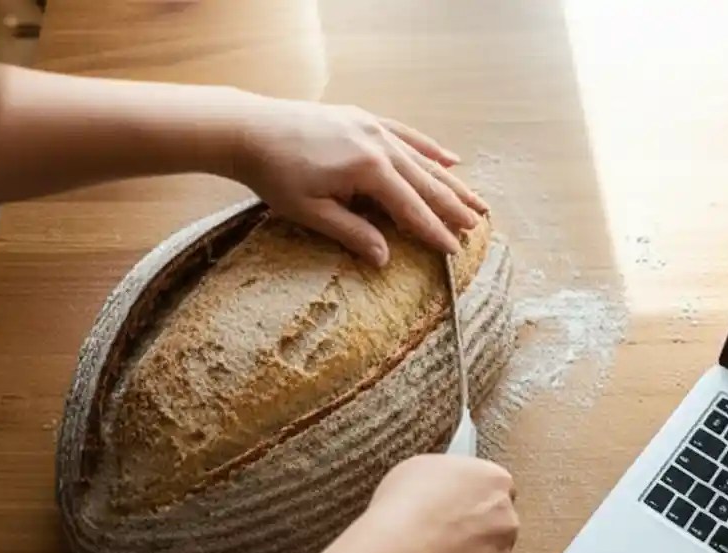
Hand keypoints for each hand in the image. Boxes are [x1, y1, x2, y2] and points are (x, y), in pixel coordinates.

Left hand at [230, 98, 488, 265]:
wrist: (249, 129)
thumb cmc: (275, 174)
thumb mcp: (311, 212)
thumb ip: (352, 233)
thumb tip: (384, 259)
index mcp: (368, 169)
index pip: (411, 208)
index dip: (434, 231)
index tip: (455, 250)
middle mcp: (379, 144)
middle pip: (427, 182)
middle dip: (454, 207)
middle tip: (479, 226)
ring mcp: (374, 127)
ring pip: (423, 160)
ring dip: (451, 181)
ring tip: (476, 200)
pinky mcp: (364, 119)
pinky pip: (406, 135)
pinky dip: (429, 148)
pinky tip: (449, 159)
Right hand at [365, 455, 518, 552]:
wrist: (403, 552)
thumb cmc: (408, 504)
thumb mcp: (422, 468)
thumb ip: (448, 475)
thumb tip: (445, 485)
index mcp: (494, 478)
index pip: (496, 484)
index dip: (474, 493)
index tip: (457, 500)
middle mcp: (506, 513)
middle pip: (498, 516)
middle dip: (477, 521)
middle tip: (445, 526)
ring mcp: (501, 548)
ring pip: (490, 547)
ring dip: (472, 548)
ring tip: (436, 550)